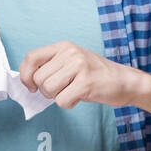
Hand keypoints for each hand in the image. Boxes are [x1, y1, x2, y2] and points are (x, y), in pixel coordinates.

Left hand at [17, 42, 138, 108]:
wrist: (125, 81)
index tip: (30, 86)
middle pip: (39, 78)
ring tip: (71, 92)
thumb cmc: (96, 74)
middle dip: (45, 91)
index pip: (31, 57)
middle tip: (61, 90)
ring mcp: (79, 67)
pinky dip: (68, 104)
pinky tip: (79, 98)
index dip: (25, 75)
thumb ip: (52, 66)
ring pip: (48, 89)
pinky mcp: (86, 83)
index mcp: (64, 46)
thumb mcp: (73, 61)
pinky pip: (62, 100)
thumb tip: (27, 81)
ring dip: (57, 97)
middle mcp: (70, 53)